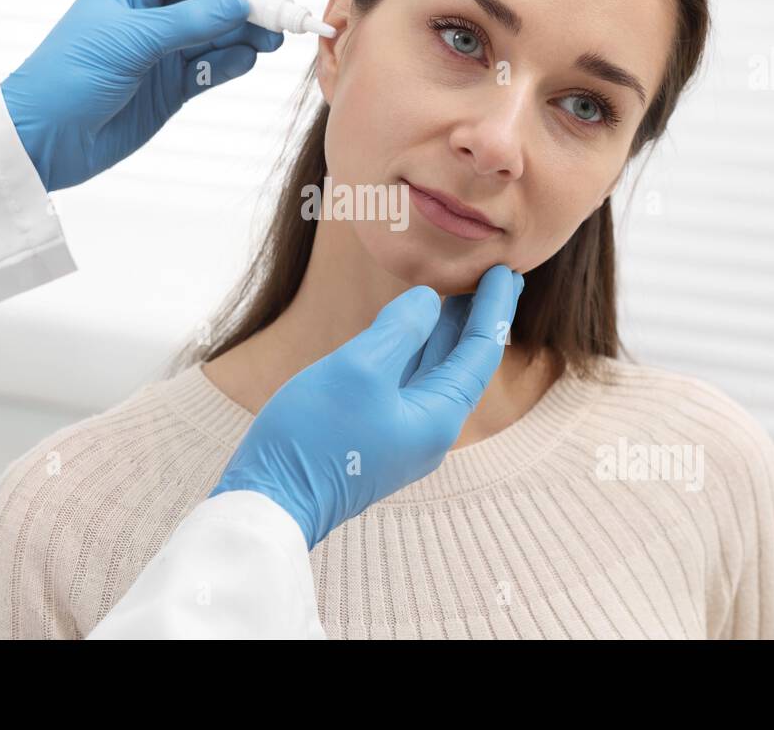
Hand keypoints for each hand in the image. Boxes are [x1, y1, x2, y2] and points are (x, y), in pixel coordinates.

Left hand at [0, 0, 291, 190]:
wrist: (43, 140)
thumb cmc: (69, 77)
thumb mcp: (130, 40)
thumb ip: (189, 21)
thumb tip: (238, 3)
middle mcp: (148, 17)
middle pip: (210, 0)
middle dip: (248, 2)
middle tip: (284, 9)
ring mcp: (160, 55)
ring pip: (216, 36)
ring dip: (246, 35)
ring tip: (274, 39)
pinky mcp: (168, 90)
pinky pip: (210, 69)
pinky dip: (232, 64)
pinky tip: (249, 60)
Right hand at [210, 264, 524, 549]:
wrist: (270, 503)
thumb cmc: (314, 437)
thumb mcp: (359, 369)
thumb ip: (400, 329)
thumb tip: (428, 300)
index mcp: (438, 416)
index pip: (480, 352)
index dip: (494, 308)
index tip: (504, 270)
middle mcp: (430, 429)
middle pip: (463, 364)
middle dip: (477, 319)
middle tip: (494, 277)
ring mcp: (403, 435)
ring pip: (435, 373)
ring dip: (446, 333)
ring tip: (457, 294)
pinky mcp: (376, 436)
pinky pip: (409, 383)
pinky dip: (417, 350)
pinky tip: (409, 331)